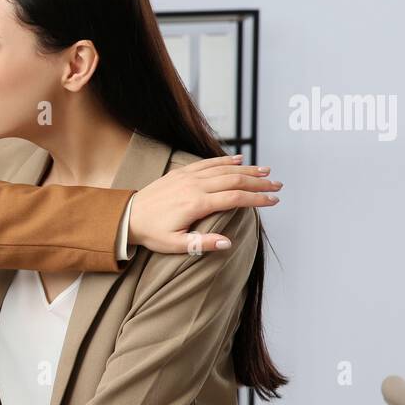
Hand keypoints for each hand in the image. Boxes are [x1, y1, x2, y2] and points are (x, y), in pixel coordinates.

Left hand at [128, 154, 281, 253]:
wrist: (127, 216)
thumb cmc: (151, 233)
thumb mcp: (175, 245)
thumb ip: (202, 243)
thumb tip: (229, 242)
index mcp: (196, 204)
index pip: (235, 198)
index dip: (257, 198)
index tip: (273, 201)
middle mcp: (194, 186)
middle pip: (234, 179)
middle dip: (259, 182)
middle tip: (278, 185)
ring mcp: (187, 176)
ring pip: (223, 169)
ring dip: (247, 169)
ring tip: (266, 171)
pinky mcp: (181, 172)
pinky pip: (207, 162)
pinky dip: (225, 160)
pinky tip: (239, 160)